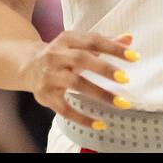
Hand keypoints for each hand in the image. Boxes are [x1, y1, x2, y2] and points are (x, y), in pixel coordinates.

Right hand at [21, 31, 137, 130]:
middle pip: (81, 59)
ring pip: (75, 83)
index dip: (114, 48)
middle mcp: (56, 55)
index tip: (135, 57)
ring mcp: (49, 75)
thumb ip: (104, 43)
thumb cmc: (62, 55)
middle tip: (125, 79)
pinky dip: (82, 117)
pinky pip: (64, 109)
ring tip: (120, 102)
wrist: (28, 66)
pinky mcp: (45, 95)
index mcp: (67, 39)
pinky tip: (99, 123)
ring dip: (99, 93)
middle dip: (105, 69)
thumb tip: (129, 38)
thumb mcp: (79, 45)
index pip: (93, 40)